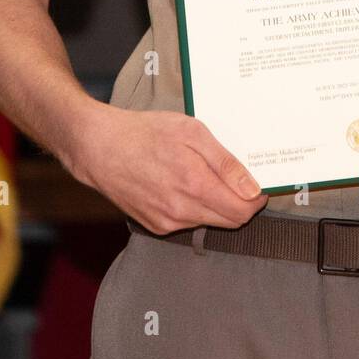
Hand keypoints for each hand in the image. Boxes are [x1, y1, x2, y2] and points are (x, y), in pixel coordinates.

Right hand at [67, 103, 266, 232]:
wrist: (99, 147)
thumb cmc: (146, 132)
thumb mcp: (193, 132)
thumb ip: (226, 163)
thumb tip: (253, 190)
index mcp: (195, 184)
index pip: (243, 210)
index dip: (257, 198)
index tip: (259, 185)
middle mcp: (181, 210)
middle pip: (231, 221)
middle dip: (241, 203)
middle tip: (236, 179)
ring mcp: (166, 222)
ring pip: (210, 222)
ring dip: (217, 205)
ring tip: (203, 175)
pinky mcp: (154, 226)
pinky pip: (188, 222)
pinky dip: (195, 208)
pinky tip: (182, 185)